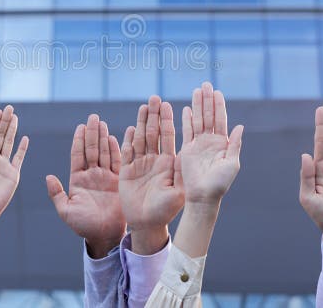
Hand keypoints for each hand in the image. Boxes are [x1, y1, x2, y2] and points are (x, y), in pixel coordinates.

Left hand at [0, 105, 28, 221]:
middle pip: (0, 135)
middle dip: (5, 122)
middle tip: (10, 108)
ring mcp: (3, 165)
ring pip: (9, 143)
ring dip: (12, 130)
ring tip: (15, 117)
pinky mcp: (13, 173)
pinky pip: (19, 158)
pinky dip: (22, 148)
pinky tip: (25, 138)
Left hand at [47, 114, 125, 258]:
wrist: (104, 236)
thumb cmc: (83, 226)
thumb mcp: (66, 210)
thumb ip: (56, 194)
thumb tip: (48, 176)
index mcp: (77, 179)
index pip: (77, 155)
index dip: (79, 140)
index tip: (80, 126)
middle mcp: (91, 175)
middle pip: (91, 149)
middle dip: (92, 133)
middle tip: (93, 117)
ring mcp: (105, 177)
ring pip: (103, 152)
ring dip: (103, 138)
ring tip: (103, 123)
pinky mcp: (118, 181)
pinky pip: (117, 163)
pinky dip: (116, 150)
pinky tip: (115, 138)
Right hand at [119, 95, 183, 253]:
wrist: (148, 225)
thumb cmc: (167, 211)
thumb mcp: (182, 190)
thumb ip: (187, 170)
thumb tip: (196, 160)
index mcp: (168, 163)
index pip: (168, 136)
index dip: (167, 120)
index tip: (169, 104)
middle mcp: (154, 160)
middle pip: (153, 133)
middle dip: (154, 115)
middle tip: (155, 97)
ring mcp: (139, 165)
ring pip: (140, 139)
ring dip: (141, 123)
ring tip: (144, 106)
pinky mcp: (126, 171)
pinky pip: (126, 153)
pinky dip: (128, 141)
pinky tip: (130, 128)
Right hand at [172, 83, 242, 258]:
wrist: (203, 197)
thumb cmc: (220, 183)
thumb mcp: (232, 163)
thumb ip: (235, 144)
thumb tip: (241, 126)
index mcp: (223, 144)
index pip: (220, 119)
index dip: (219, 105)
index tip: (217, 92)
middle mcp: (210, 141)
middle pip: (208, 115)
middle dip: (207, 100)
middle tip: (205, 84)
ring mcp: (198, 144)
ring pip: (197, 120)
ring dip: (197, 105)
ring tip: (196, 90)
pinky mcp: (187, 149)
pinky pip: (186, 131)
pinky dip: (186, 119)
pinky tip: (185, 108)